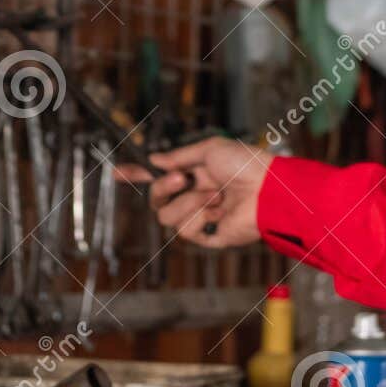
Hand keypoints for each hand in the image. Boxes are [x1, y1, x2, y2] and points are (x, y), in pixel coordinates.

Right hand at [115, 137, 272, 248]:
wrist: (267, 188)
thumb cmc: (245, 164)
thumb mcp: (209, 149)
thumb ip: (178, 156)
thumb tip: (155, 160)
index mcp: (195, 175)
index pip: (158, 178)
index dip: (137, 176)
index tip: (117, 173)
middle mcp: (195, 197)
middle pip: (156, 200)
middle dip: (163, 187)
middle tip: (182, 178)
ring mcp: (201, 218)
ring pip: (166, 216)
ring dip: (189, 201)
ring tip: (215, 195)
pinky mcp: (208, 237)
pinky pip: (185, 231)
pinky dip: (199, 216)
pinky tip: (218, 210)